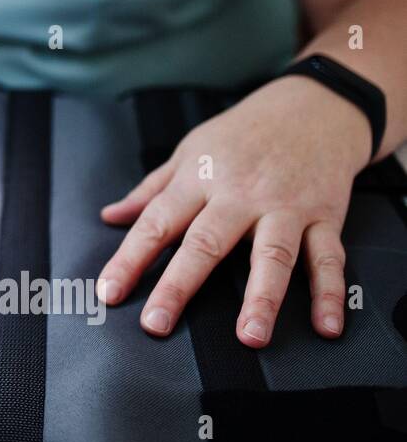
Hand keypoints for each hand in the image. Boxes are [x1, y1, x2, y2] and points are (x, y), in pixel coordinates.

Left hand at [97, 75, 371, 347]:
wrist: (312, 106)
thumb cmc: (242, 134)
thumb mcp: (189, 151)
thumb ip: (151, 189)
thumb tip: (111, 215)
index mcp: (199, 179)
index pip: (156, 223)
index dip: (129, 259)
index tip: (110, 292)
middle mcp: (240, 194)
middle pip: (206, 244)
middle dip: (178, 285)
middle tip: (156, 323)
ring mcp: (285, 207)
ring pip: (272, 256)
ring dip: (262, 298)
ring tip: (249, 335)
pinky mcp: (325, 216)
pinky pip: (328, 259)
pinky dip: (331, 293)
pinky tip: (326, 326)